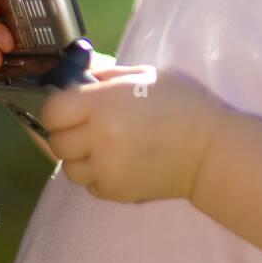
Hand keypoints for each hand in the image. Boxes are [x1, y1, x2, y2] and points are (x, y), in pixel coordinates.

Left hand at [40, 65, 222, 203]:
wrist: (209, 151)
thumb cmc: (180, 106)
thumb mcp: (144, 76)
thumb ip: (105, 74)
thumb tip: (78, 71)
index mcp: (102, 103)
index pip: (52, 111)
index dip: (59, 110)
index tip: (73, 110)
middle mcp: (98, 137)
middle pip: (57, 142)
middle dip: (69, 135)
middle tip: (90, 131)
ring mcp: (105, 168)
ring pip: (69, 168)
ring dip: (81, 159)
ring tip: (105, 150)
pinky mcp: (115, 191)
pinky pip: (90, 185)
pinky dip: (98, 177)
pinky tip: (120, 164)